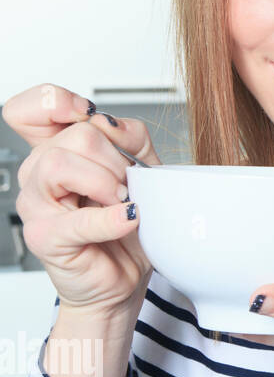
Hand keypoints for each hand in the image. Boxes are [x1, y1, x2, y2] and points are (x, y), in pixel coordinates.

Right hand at [2, 84, 161, 321]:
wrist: (125, 274)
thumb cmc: (128, 222)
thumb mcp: (141, 168)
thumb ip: (130, 137)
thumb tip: (111, 122)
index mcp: (56, 150)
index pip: (30, 109)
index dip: (57, 102)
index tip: (90, 115)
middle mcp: (37, 173)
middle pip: (72, 135)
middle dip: (114, 158)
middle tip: (128, 184)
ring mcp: (35, 206)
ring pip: (59, 164)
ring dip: (107, 182)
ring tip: (124, 201)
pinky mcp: (46, 237)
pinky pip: (79, 220)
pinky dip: (111, 218)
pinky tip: (129, 217)